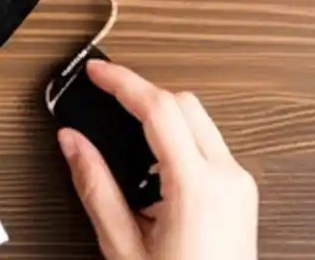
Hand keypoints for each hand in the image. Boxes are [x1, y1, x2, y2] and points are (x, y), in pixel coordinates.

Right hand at [59, 61, 258, 259]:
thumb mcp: (122, 245)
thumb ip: (95, 186)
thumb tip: (73, 143)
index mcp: (197, 187)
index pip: (159, 109)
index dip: (123, 82)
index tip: (97, 73)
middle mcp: (226, 178)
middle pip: (183, 103)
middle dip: (142, 93)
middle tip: (105, 96)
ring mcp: (239, 184)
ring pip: (199, 120)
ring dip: (161, 116)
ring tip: (125, 136)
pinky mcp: (241, 192)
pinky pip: (209, 144)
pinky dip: (177, 139)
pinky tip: (152, 164)